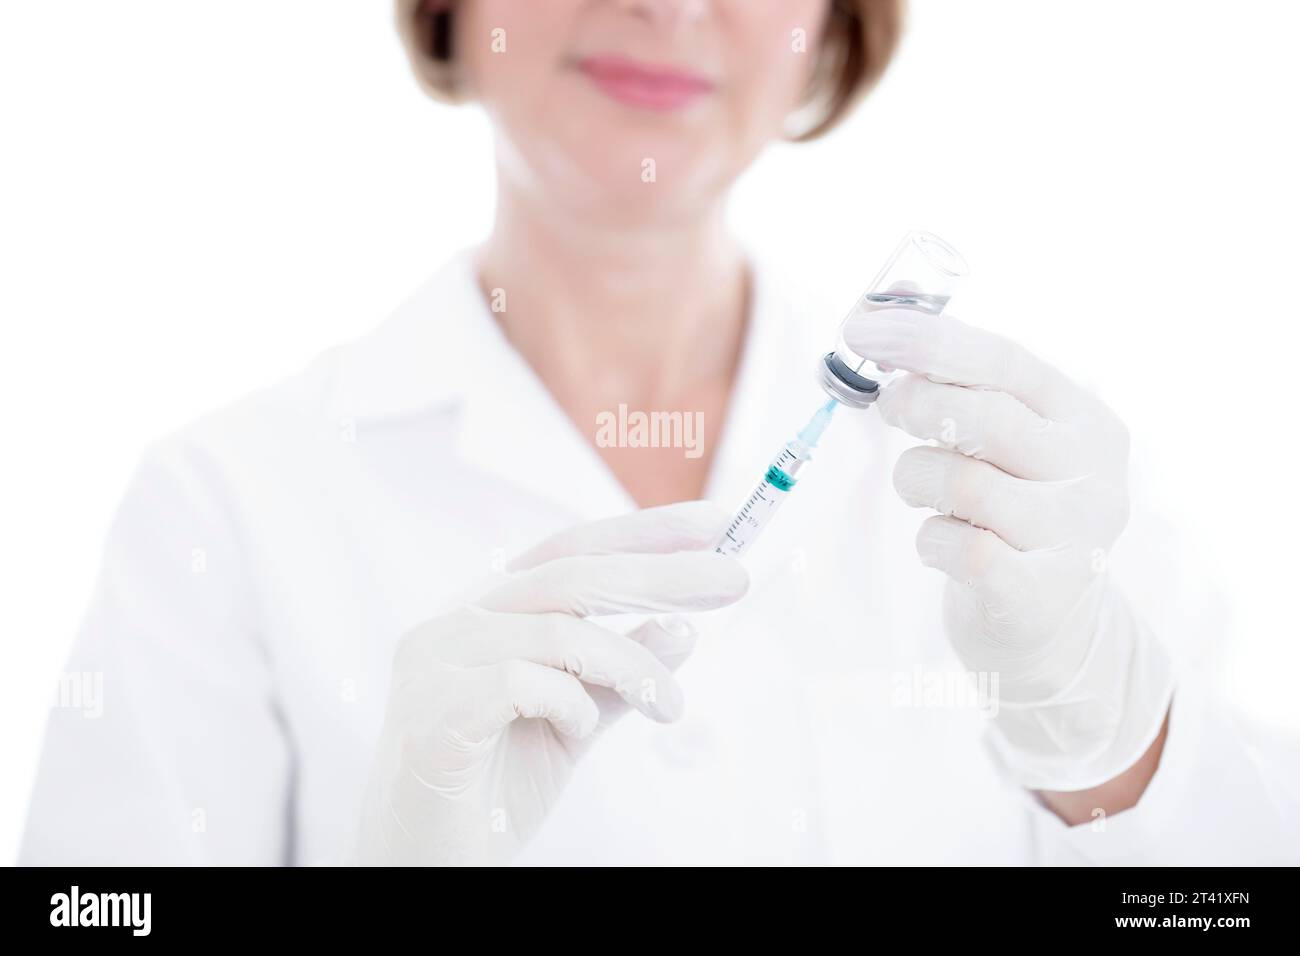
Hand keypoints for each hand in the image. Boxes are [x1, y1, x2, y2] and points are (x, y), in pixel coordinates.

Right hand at [349, 501, 746, 865]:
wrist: (425, 864)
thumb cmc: (492, 786)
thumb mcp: (576, 722)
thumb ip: (619, 676)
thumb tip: (685, 627)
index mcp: (488, 613)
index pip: (570, 552)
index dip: (642, 533)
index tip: (715, 522)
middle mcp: (455, 622)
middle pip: (570, 574)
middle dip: (660, 574)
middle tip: (732, 579)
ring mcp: (435, 661)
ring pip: (558, 631)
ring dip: (631, 665)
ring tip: (668, 707)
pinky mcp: (433, 710)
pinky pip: (523, 682)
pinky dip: (570, 703)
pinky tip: (576, 729)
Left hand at [845, 308, 1172, 790]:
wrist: (1049, 631)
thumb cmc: (1009, 518)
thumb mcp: (1006, 447)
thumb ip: (961, 386)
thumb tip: (879, 321)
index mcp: (1086, 421)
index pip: (1005, 360)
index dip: (927, 340)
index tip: (861, 325)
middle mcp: (1094, 475)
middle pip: (987, 416)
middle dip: (917, 403)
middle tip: (887, 405)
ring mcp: (1074, 538)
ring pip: (965, 482)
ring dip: (917, 479)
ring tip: (923, 489)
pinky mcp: (1040, 594)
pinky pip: (961, 548)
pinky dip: (931, 539)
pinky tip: (939, 541)